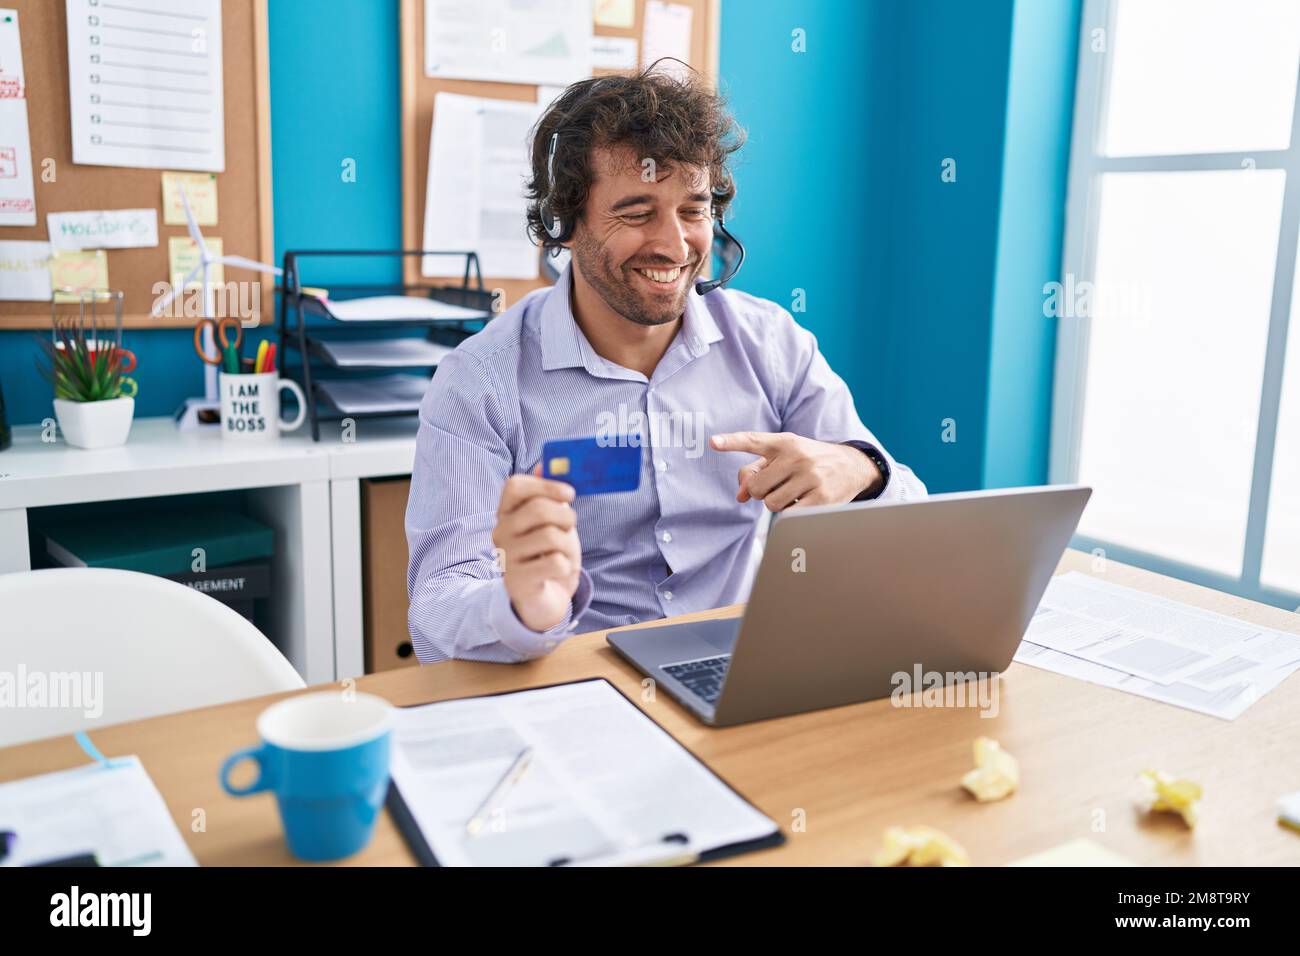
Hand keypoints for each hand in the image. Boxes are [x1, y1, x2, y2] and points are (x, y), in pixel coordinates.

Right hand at [492, 471, 581, 631]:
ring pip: (552, 537)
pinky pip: (555, 563)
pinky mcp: (517, 581)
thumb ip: (548, 494)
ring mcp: (506, 557)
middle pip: (539, 509)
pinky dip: (566, 567)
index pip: (515, 485)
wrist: (540, 599)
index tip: (570, 493)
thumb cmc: (547, 553)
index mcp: (506, 512)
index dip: (546, 485)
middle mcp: (500, 532)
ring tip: (563, 554)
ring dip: (568, 545)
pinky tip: (557, 572)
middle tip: (570, 526)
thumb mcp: (551, 521)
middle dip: (566, 516)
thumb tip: (547, 463)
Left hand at [710, 431, 880, 510]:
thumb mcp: (784, 456)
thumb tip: (740, 496)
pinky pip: (789, 514)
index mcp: (784, 442)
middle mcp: (797, 456)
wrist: (852, 466)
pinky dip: (790, 513)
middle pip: (757, 486)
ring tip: (792, 493)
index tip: (713, 442)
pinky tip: (802, 502)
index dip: (731, 442)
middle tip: (775, 486)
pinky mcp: (821, 498)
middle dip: (761, 492)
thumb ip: (755, 470)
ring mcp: (811, 477)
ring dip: (776, 504)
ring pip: (771, 504)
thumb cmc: (809, 461)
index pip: (753, 440)